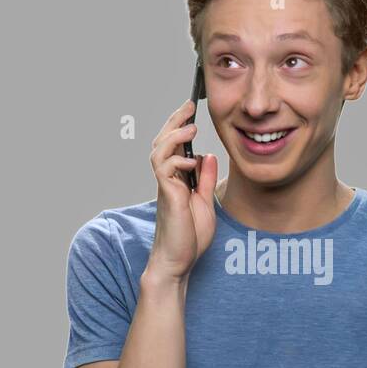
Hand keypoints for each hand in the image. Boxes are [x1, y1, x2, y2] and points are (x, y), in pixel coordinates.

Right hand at [145, 99, 218, 282]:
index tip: (191, 110)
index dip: (180, 125)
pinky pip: (164, 169)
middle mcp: (167, 180)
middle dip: (174, 120)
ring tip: (191, 126)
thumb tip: (207, 156)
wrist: (179, 261)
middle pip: (163, 141)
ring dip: (174, 135)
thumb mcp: (205, 202)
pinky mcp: (167, 196)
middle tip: (188, 105)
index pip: (174, 145)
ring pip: (159, 151)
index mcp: (177, 179)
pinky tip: (192, 161)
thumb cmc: (189, 237)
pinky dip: (177, 160)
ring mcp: (165, 187)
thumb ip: (204, 179)